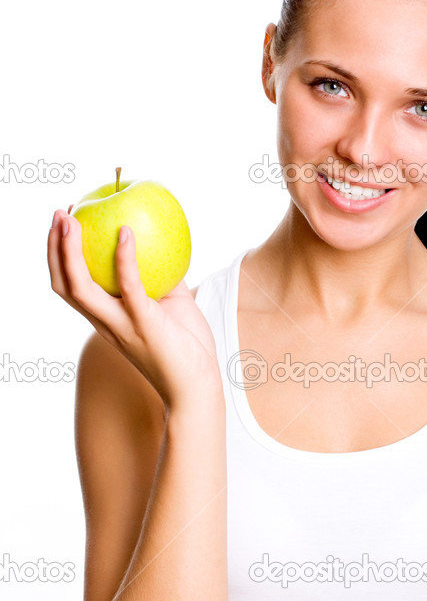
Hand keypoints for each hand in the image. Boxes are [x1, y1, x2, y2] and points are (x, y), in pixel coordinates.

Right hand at [47, 210, 222, 409]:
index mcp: (107, 319)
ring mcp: (121, 325)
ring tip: (72, 219)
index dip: (60, 257)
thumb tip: (163, 243)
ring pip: (81, 288)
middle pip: (64, 285)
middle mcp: (106, 323)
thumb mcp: (171, 303)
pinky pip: (129, 287)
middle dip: (54, 249)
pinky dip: (124, 258)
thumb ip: (161, 277)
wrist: (199, 386)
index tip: (64, 224)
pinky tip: (126, 232)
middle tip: (60, 214)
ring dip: (70, 252)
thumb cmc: (188, 346)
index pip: (71, 287)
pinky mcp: (144, 324)